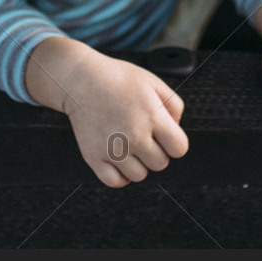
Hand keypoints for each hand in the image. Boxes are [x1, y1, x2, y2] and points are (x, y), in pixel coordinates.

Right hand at [61, 51, 188, 187]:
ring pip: (139, 175)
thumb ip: (174, 105)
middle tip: (143, 136)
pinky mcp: (94, 156)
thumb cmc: (119, 79)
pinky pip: (115, 181)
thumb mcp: (153, 82)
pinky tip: (119, 160)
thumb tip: (176, 129)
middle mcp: (134, 135)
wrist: (82, 79)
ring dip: (138, 164)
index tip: (164, 135)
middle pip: (160, 164)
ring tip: (129, 145)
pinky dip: (120, 175)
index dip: (174, 142)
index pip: (179, 148)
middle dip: (156, 152)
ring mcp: (113, 148)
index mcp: (153, 116)